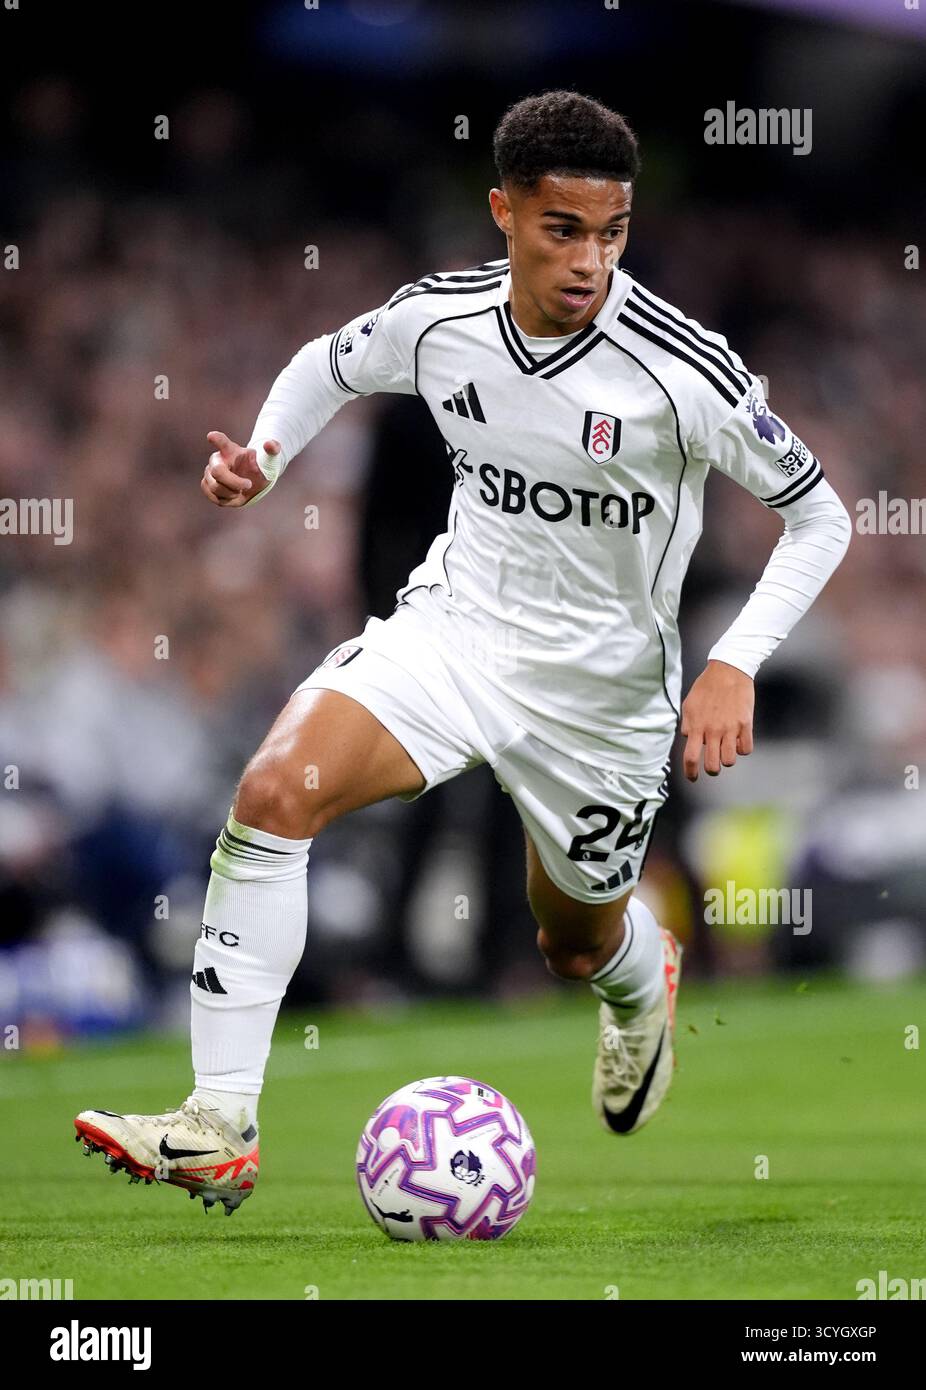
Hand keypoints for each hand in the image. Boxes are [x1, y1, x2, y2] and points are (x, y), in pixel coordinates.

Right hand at [201, 431, 280, 507]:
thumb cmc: (259, 468)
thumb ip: (273, 449)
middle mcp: (217, 460)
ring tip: (240, 490)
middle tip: (248, 484)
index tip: (211, 436)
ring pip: (214, 487)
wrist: (253, 482)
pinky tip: (233, 495)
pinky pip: (211, 495)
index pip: (222, 442)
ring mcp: (210, 473)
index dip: (216, 439)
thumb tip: (270, 444)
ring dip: (231, 493)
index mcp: (231, 450)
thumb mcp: (269, 459)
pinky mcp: (207, 486)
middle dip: (233, 482)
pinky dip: (225, 499)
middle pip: (217, 471)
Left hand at [680, 659, 754, 781]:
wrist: (729, 670)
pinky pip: (746, 749)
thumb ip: (687, 724)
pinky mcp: (746, 724)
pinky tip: (739, 740)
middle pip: (712, 765)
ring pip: (730, 760)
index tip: (693, 778)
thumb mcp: (689, 704)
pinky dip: (743, 749)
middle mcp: (713, 730)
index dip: (690, 772)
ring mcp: (730, 728)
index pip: (690, 757)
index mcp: (696, 726)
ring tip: (726, 749)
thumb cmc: (707, 686)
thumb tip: (687, 739)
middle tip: (713, 765)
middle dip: (712, 769)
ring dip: (727, 759)